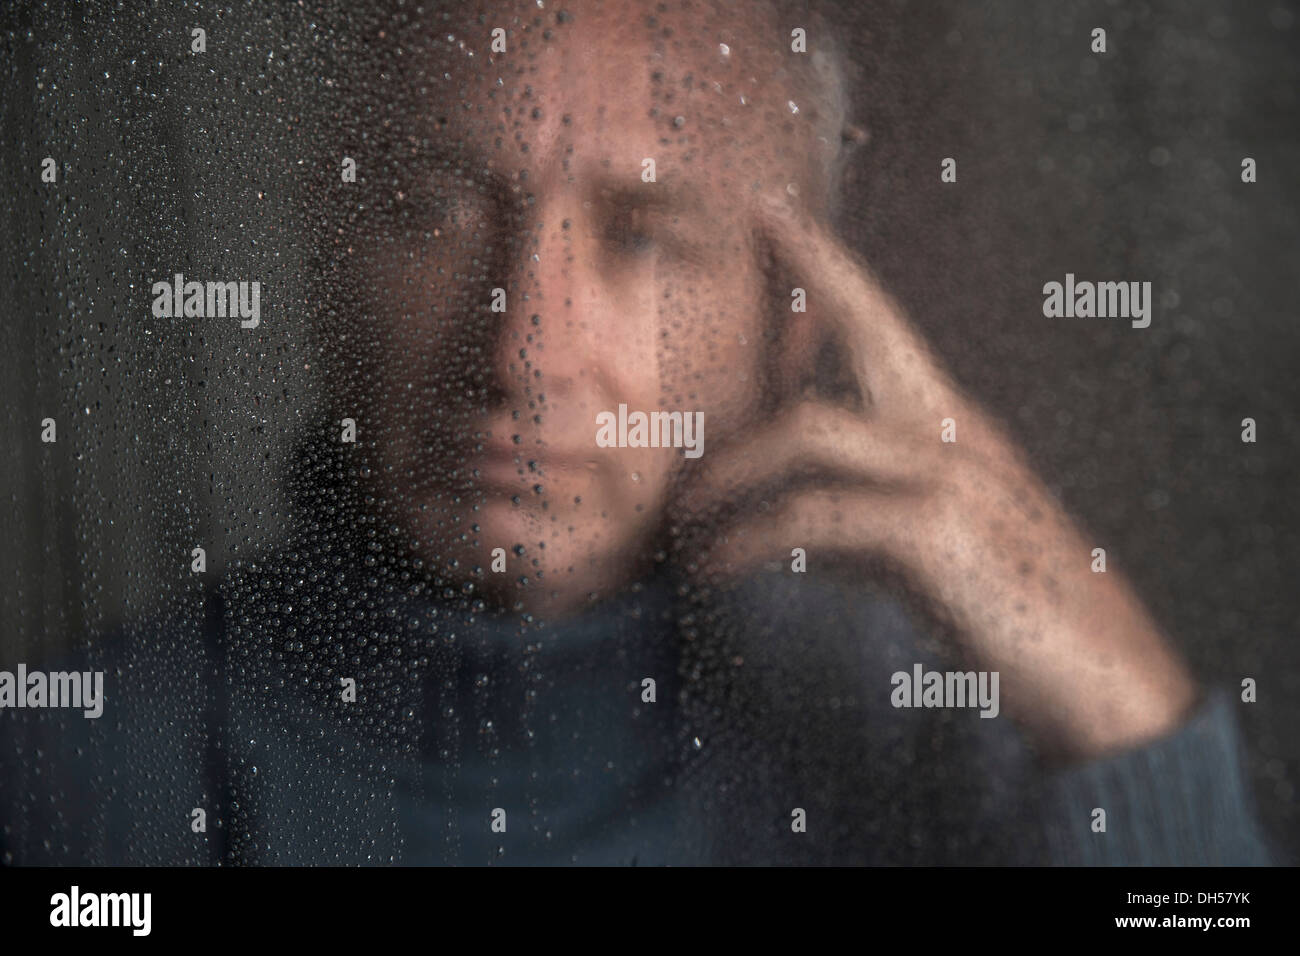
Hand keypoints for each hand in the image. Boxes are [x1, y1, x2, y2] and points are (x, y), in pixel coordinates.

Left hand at [669, 194, 1197, 761]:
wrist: (1099, 680)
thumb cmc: (1012, 615)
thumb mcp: (928, 552)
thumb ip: (859, 519)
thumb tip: (781, 522)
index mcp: (955, 433)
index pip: (886, 330)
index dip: (832, 269)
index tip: (782, 214)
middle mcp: (955, 436)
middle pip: (870, 326)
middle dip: (810, 267)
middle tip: (752, 214)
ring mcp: (950, 477)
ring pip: (808, 431)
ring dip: (729, 469)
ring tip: (682, 515)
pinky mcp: (936, 534)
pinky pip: (812, 518)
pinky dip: (750, 541)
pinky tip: (716, 570)